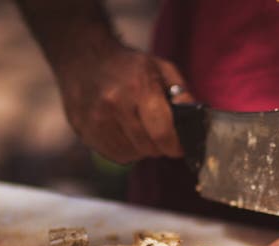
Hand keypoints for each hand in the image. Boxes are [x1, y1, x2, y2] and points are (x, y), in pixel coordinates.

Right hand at [56, 44, 192, 163]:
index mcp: (138, 87)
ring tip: (139, 128)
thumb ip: (182, 94)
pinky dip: (125, 149)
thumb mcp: (161, 68)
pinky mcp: (85, 132)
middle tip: (160, 133)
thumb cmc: (128, 66)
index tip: (180, 146)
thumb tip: (195, 122)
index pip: (162, 133)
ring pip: (132, 154)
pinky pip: (115, 155)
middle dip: (160, 146)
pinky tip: (123, 132)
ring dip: (141, 148)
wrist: (83, 59)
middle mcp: (115, 105)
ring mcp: (96, 121)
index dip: (176, 146)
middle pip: (148, 148)